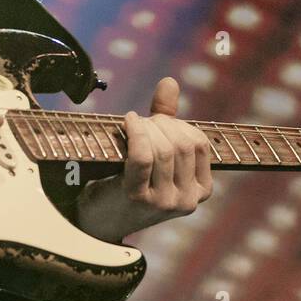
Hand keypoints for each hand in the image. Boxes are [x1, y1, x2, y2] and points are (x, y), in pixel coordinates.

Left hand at [74, 76, 213, 241]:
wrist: (99, 218)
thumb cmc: (129, 182)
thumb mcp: (156, 153)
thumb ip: (167, 119)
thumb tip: (169, 82)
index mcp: (201, 190)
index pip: (199, 143)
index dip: (178, 125)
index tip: (157, 123)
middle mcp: (188, 200)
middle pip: (181, 144)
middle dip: (160, 125)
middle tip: (141, 124)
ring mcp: (165, 202)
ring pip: (163, 149)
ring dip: (145, 129)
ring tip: (131, 128)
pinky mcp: (139, 198)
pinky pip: (143, 156)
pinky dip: (135, 133)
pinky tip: (128, 121)